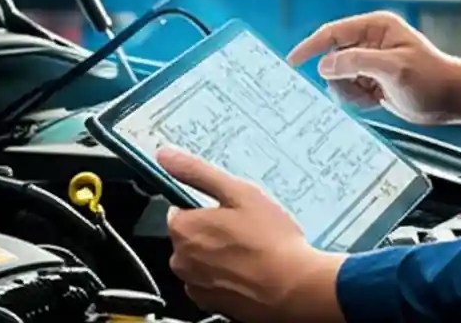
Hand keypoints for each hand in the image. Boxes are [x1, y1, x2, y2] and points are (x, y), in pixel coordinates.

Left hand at [159, 148, 345, 322]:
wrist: (293, 287)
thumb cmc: (270, 241)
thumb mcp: (239, 192)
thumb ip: (198, 172)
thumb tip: (166, 156)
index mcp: (184, 228)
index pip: (181, 210)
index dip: (208, 209)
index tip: (231, 212)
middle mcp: (180, 259)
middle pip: (191, 237)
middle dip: (213, 232)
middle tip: (246, 230)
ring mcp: (194, 285)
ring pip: (201, 261)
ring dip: (219, 255)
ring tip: (251, 252)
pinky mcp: (209, 304)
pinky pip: (211, 283)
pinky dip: (225, 277)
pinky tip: (249, 271)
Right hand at [287, 11, 460, 124]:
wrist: (452, 99)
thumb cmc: (432, 78)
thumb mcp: (393, 68)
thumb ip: (356, 62)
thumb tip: (324, 65)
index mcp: (376, 27)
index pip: (332, 33)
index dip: (311, 47)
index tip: (292, 62)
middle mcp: (370, 42)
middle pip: (332, 59)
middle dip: (341, 79)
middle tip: (363, 89)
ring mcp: (369, 62)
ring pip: (337, 79)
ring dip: (350, 92)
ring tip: (373, 95)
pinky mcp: (371, 80)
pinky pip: (348, 91)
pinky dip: (358, 99)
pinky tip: (377, 99)